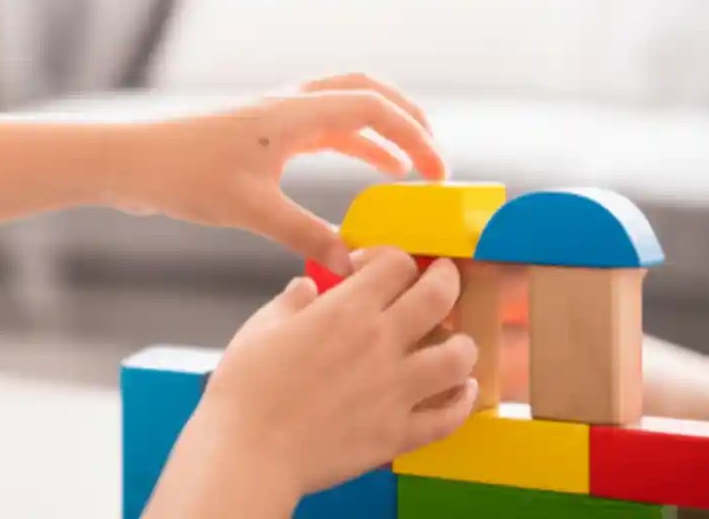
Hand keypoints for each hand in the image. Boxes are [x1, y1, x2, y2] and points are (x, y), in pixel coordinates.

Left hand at [110, 74, 446, 275]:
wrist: (129, 161)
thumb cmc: (183, 175)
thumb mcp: (251, 210)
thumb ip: (306, 234)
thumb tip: (354, 263)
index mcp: (293, 111)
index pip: (374, 109)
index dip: (415, 137)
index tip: (438, 173)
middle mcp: (288, 103)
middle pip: (366, 91)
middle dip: (406, 119)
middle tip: (433, 157)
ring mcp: (273, 115)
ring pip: (342, 108)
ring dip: (378, 133)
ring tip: (406, 172)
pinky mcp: (259, 133)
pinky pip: (319, 129)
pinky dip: (348, 146)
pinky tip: (356, 178)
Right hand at [175, 250, 477, 501]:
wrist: (248, 451)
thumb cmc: (246, 389)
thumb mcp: (262, 326)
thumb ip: (293, 301)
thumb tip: (307, 287)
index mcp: (346, 310)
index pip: (396, 263)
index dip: (390, 257)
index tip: (376, 268)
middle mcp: (380, 343)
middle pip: (440, 296)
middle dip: (446, 280)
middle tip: (442, 280)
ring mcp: (395, 389)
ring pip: (458, 356)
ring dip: (461, 344)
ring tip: (453, 342)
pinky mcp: (398, 433)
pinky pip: (449, 416)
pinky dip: (462, 402)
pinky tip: (462, 391)